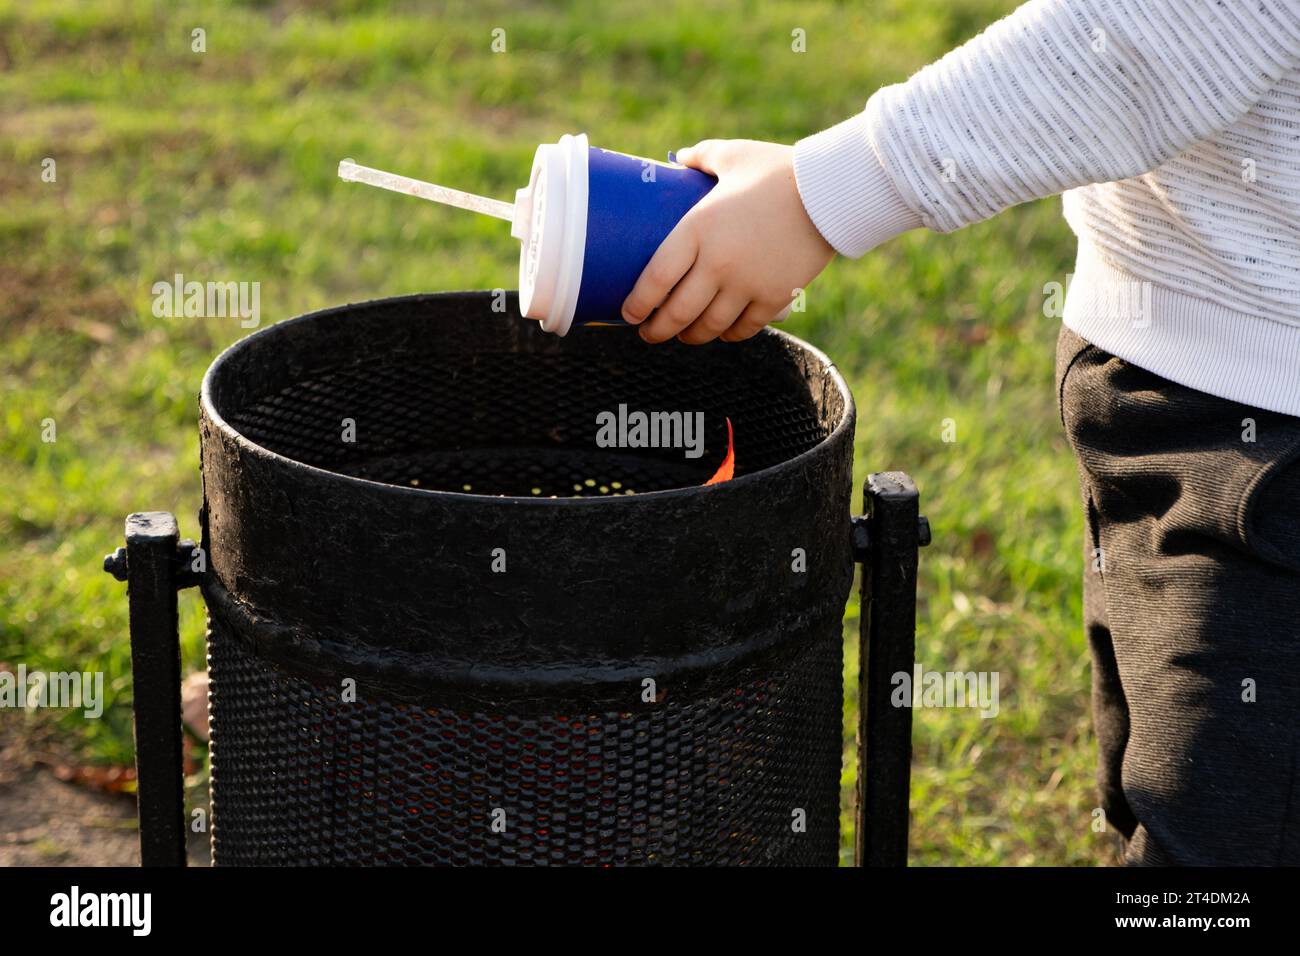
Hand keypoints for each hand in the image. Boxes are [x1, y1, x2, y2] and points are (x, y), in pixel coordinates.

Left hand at [621, 139, 834, 343]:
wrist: (830, 191)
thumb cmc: (777, 169)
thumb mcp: (733, 155)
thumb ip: (701, 157)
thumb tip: (679, 159)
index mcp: (697, 229)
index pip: (655, 280)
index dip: (637, 305)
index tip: (628, 314)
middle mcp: (717, 263)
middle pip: (677, 313)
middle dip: (656, 330)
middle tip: (648, 333)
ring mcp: (746, 284)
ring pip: (708, 327)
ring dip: (690, 336)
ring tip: (682, 335)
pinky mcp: (774, 297)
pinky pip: (743, 328)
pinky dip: (728, 334)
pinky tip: (721, 332)